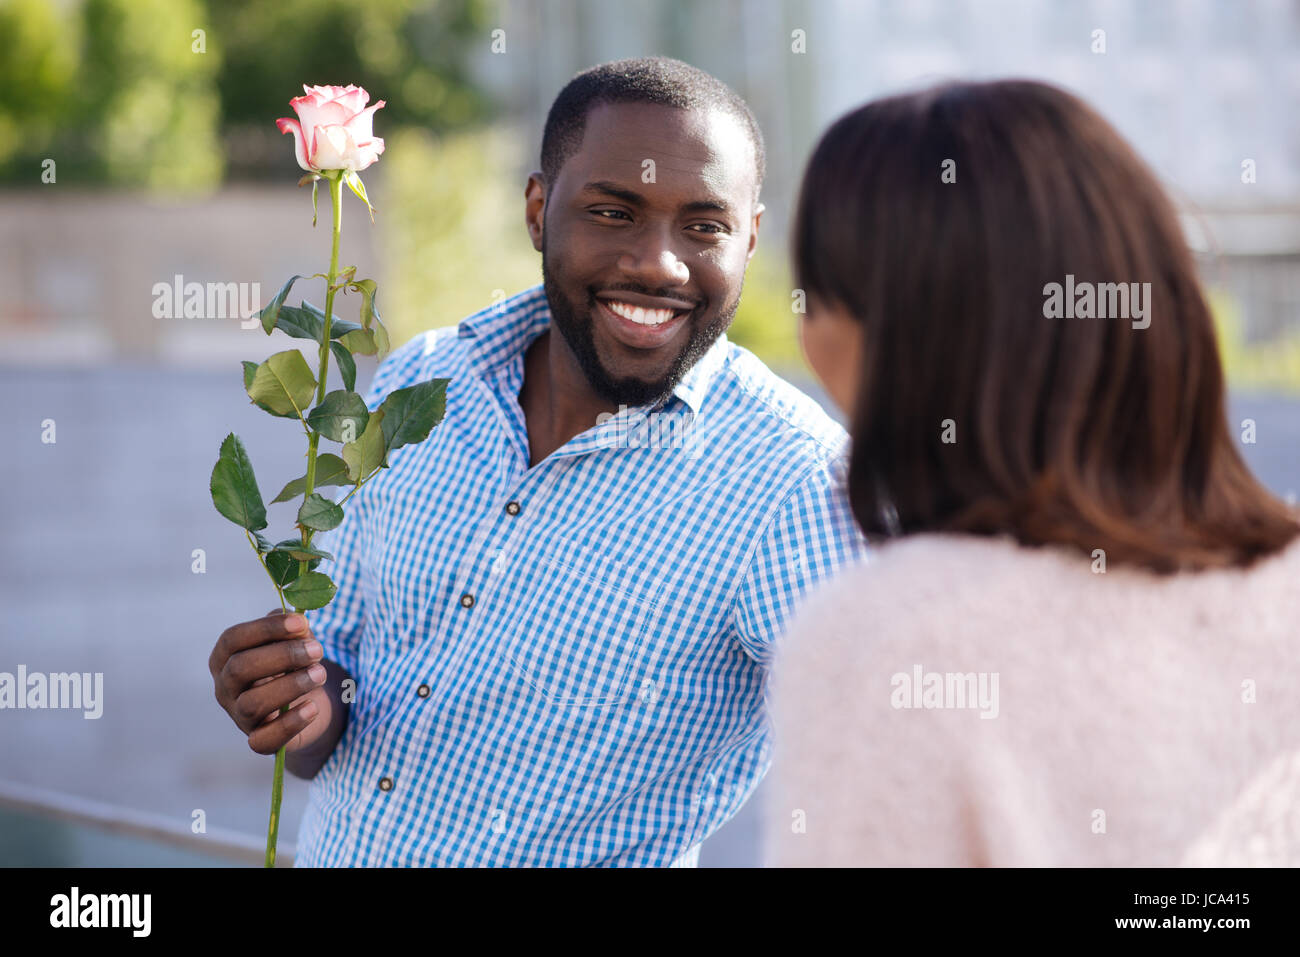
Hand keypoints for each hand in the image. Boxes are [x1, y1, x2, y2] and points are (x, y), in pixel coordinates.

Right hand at [209, 609, 332, 754]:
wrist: (306, 706)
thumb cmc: (293, 666)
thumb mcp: (293, 642)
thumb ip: (293, 630)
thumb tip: (298, 623)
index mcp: (225, 657)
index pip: (233, 638)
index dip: (266, 629)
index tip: (300, 622)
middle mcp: (225, 688)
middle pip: (240, 669)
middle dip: (282, 655)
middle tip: (317, 650)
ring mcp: (239, 717)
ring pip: (252, 704)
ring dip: (290, 686)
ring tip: (320, 674)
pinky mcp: (258, 741)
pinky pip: (263, 740)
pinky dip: (290, 723)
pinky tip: (312, 707)